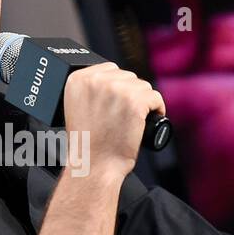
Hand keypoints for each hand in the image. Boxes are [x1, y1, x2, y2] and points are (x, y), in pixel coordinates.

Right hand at [63, 62, 165, 178]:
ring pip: (143, 86)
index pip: (109, 69)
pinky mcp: (135, 101)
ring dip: (143, 102)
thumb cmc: (87, 143)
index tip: (117, 103)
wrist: (94, 165)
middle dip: (130, 94)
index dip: (118, 86)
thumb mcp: (77, 107)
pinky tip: (148, 120)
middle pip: (127, 77)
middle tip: (124, 116)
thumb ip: (90, 89)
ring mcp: (117, 89)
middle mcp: (96, 80)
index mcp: (78, 79)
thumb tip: (112, 79)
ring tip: (132, 121)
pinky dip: (157, 109)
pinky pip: (155, 97)